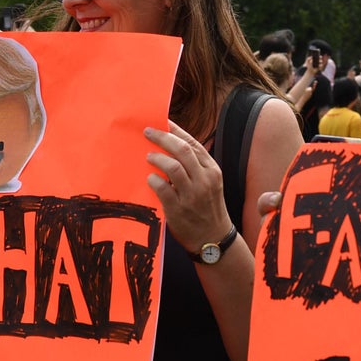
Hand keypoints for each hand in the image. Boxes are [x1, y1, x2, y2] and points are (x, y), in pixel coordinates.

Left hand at [145, 121, 231, 250]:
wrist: (213, 238)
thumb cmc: (207, 207)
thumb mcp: (209, 183)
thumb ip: (195, 166)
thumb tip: (172, 144)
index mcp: (212, 170)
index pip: (193, 144)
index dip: (176, 131)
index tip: (162, 122)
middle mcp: (204, 180)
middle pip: (181, 150)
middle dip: (162, 138)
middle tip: (147, 132)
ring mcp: (192, 195)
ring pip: (172, 167)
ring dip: (157, 158)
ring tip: (148, 156)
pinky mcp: (178, 208)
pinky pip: (162, 188)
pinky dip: (153, 180)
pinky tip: (150, 178)